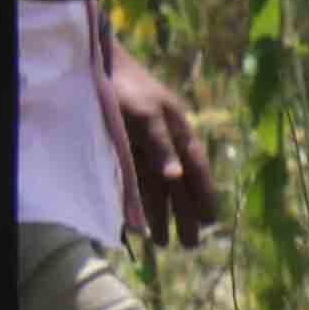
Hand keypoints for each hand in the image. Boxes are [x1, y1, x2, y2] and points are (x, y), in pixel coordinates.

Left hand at [107, 51, 219, 243]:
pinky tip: (138, 220)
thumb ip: (161, 146)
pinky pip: (136, 182)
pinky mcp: (126, 149)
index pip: (196, 170)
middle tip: (190, 245)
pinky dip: (138, 202)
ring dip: (160, 215)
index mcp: (179, 133)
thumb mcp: (146, 114)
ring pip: (157, 188)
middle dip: (184, 215)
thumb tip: (176, 177)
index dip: (203, 196)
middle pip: (178, 186)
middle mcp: (166, 144)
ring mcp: (145, 148)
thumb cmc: (127, 87)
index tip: (209, 222)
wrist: (98, 64)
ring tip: (164, 243)